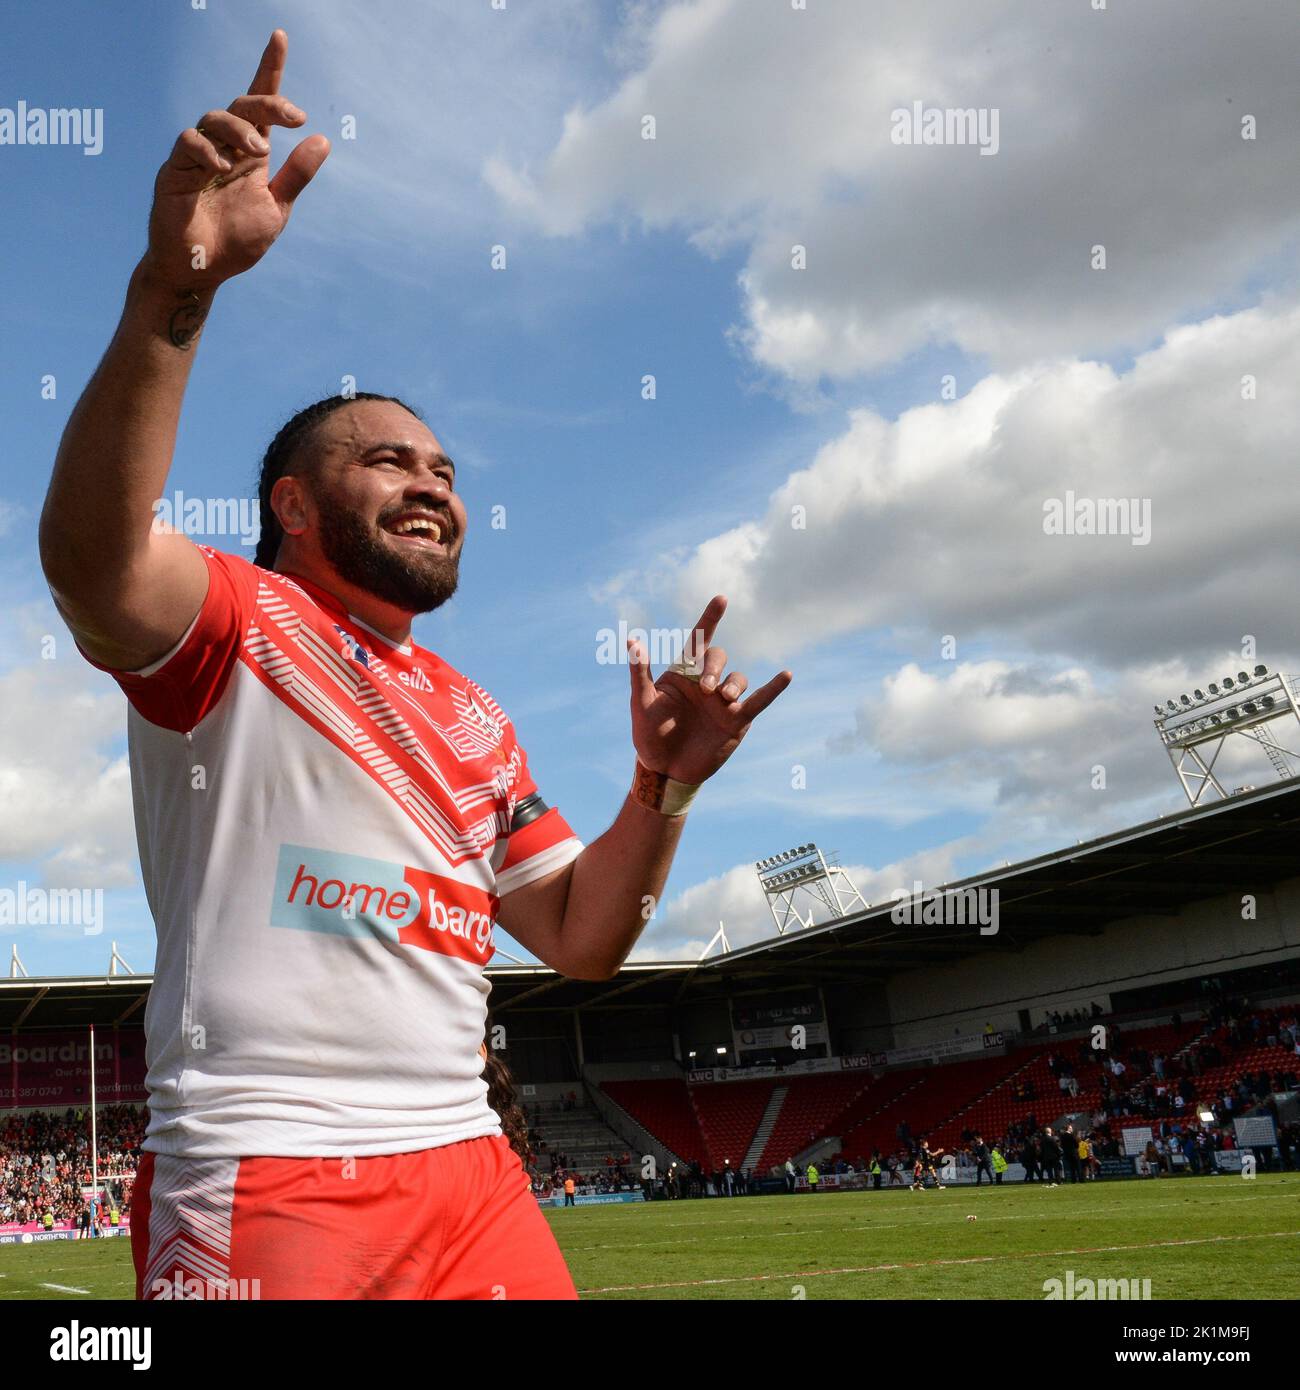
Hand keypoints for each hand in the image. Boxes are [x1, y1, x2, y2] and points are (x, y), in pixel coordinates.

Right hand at [142, 30, 328, 289]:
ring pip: (215, 118)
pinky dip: (209, 151)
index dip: (268, 69)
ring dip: (241, 129)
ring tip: (260, 152)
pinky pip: (189, 144)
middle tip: (293, 117)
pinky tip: (225, 168)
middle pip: (241, 105)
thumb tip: (323, 140)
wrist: (203, 271)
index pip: (260, 105)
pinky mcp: (175, 171)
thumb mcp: (276, 208)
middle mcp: (224, 148)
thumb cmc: (237, 242)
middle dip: (268, 103)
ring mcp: (197, 157)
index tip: (280, 37)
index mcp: (250, 154)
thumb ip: (296, 175)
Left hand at [627, 595, 790, 785]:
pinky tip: (787, 675)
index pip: (699, 639)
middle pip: (718, 658)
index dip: (710, 619)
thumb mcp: (641, 703)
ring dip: (733, 684)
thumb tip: (632, 641)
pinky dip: (773, 688)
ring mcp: (724, 701)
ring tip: (724, 699)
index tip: (721, 599)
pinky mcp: (738, 721)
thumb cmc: (650, 734)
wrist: (665, 769)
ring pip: (738, 679)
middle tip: (707, 688)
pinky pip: (759, 701)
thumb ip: (639, 673)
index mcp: (684, 672)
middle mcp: (706, 682)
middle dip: (714, 668)